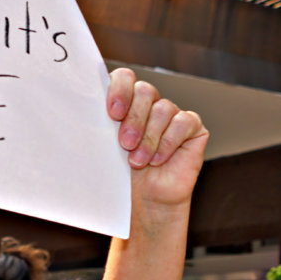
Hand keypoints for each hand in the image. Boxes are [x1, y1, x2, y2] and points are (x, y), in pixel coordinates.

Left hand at [105, 68, 206, 213]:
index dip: (120, 90)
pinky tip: (158, 159)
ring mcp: (171, 114)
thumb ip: (101, 124)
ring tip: (138, 162)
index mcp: (125, 101)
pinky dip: (169, 142)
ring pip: (163, 109)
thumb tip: (88, 108)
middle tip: (125, 144)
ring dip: (149, 138)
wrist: (145, 202)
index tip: (113, 113)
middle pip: (144, 91)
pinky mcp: (192, 127)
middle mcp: (149, 103)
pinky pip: (183, 122)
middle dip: (134, 119)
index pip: (125, 77)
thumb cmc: (123, 176)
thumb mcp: (106, 148)